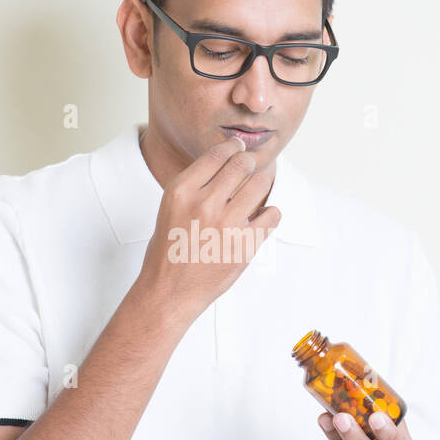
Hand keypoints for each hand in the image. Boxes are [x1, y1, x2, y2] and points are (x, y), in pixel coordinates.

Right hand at [136, 134, 280, 325]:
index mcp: (181, 192)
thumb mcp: (170, 208)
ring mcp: (226, 225)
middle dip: (249, 162)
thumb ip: (195, 186)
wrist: (169, 291)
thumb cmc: (168, 252)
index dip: (232, 148)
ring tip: (257, 189)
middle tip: (250, 166)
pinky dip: (270, 213)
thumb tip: (225, 163)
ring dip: (261, 183)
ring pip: (260, 185)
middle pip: (241, 164)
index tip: (238, 148)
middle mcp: (204, 204)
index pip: (216, 155)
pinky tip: (261, 217)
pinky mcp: (244, 246)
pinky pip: (272, 215)